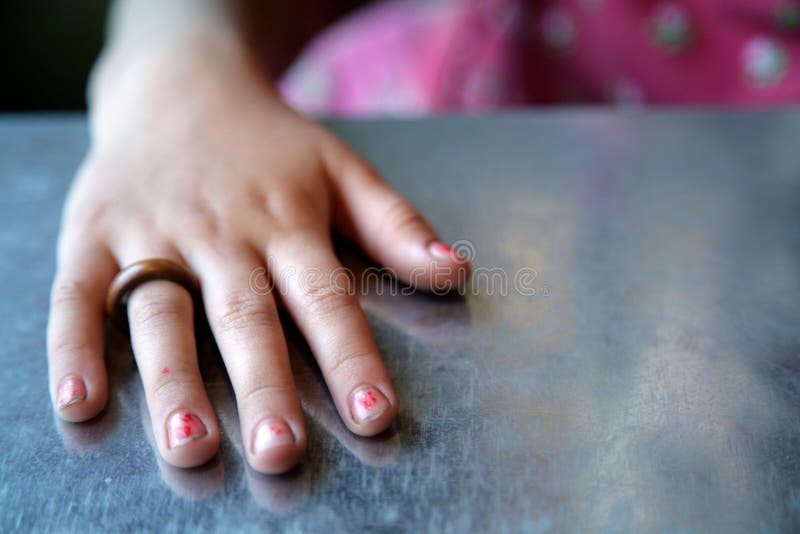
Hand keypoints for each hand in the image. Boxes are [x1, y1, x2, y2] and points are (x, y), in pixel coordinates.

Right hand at [47, 47, 468, 473]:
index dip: (351, 358)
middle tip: (280, 453)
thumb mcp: (341, 169)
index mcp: (288, 224)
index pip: (325, 299)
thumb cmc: (271, 144)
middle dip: (264, 389)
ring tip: (189, 445)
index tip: (374, 415)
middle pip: (246, 318)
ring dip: (174, 381)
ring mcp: (155, 233)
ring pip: (165, 313)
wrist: (182, 86)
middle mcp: (223, 235)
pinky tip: (81, 399)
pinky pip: (77, 291)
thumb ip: (395, 225)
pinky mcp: (95, 232)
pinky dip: (74, 344)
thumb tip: (457, 272)